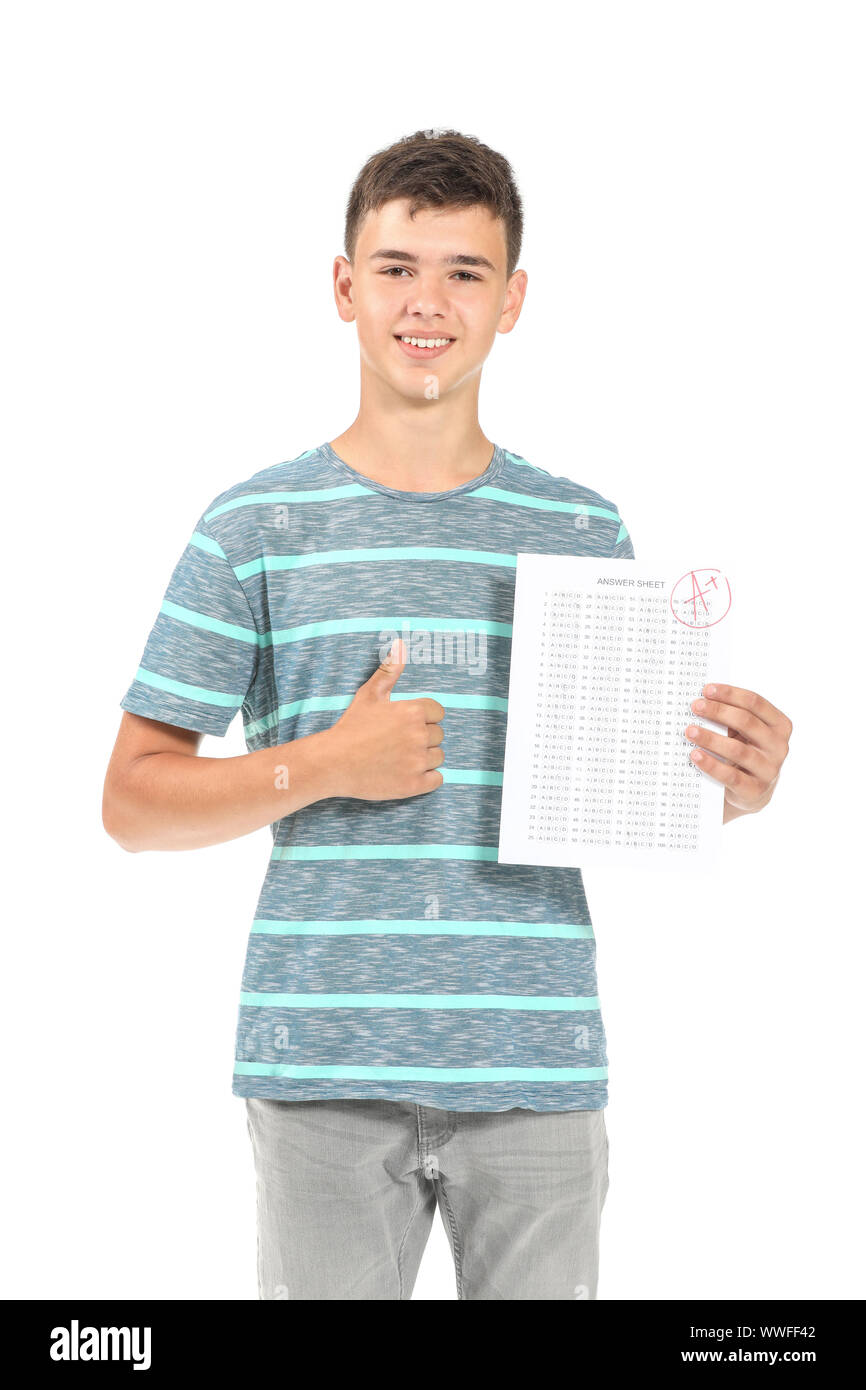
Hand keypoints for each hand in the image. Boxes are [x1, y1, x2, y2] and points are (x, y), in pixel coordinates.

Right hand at [324, 639, 444, 800]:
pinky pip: (437, 779)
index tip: (402, 726)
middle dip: (422, 739)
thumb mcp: (369, 694)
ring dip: (424, 759)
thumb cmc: (351, 726)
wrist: (332, 762)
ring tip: (399, 758)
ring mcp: (417, 762)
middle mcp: (419, 735)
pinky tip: (405, 773)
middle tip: (396, 743)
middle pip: (439, 736)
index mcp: (413, 711)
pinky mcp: (414, 785)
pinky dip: (426, 779)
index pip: (438, 713)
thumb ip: (389, 670)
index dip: (422, 719)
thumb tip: (401, 643)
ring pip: (438, 757)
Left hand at [684, 683, 792, 819]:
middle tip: (695, 706)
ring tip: (690, 731)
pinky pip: (731, 776)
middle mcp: (779, 746)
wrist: (751, 792)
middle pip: (746, 722)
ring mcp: (769, 770)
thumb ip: (732, 717)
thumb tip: (702, 699)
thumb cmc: (745, 751)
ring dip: (711, 738)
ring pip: (738, 749)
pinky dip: (711, 764)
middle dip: (718, 711)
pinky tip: (695, 755)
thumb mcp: (746, 733)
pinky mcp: (754, 790)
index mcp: (780, 725)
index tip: (706, 689)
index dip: (730, 694)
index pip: (755, 703)